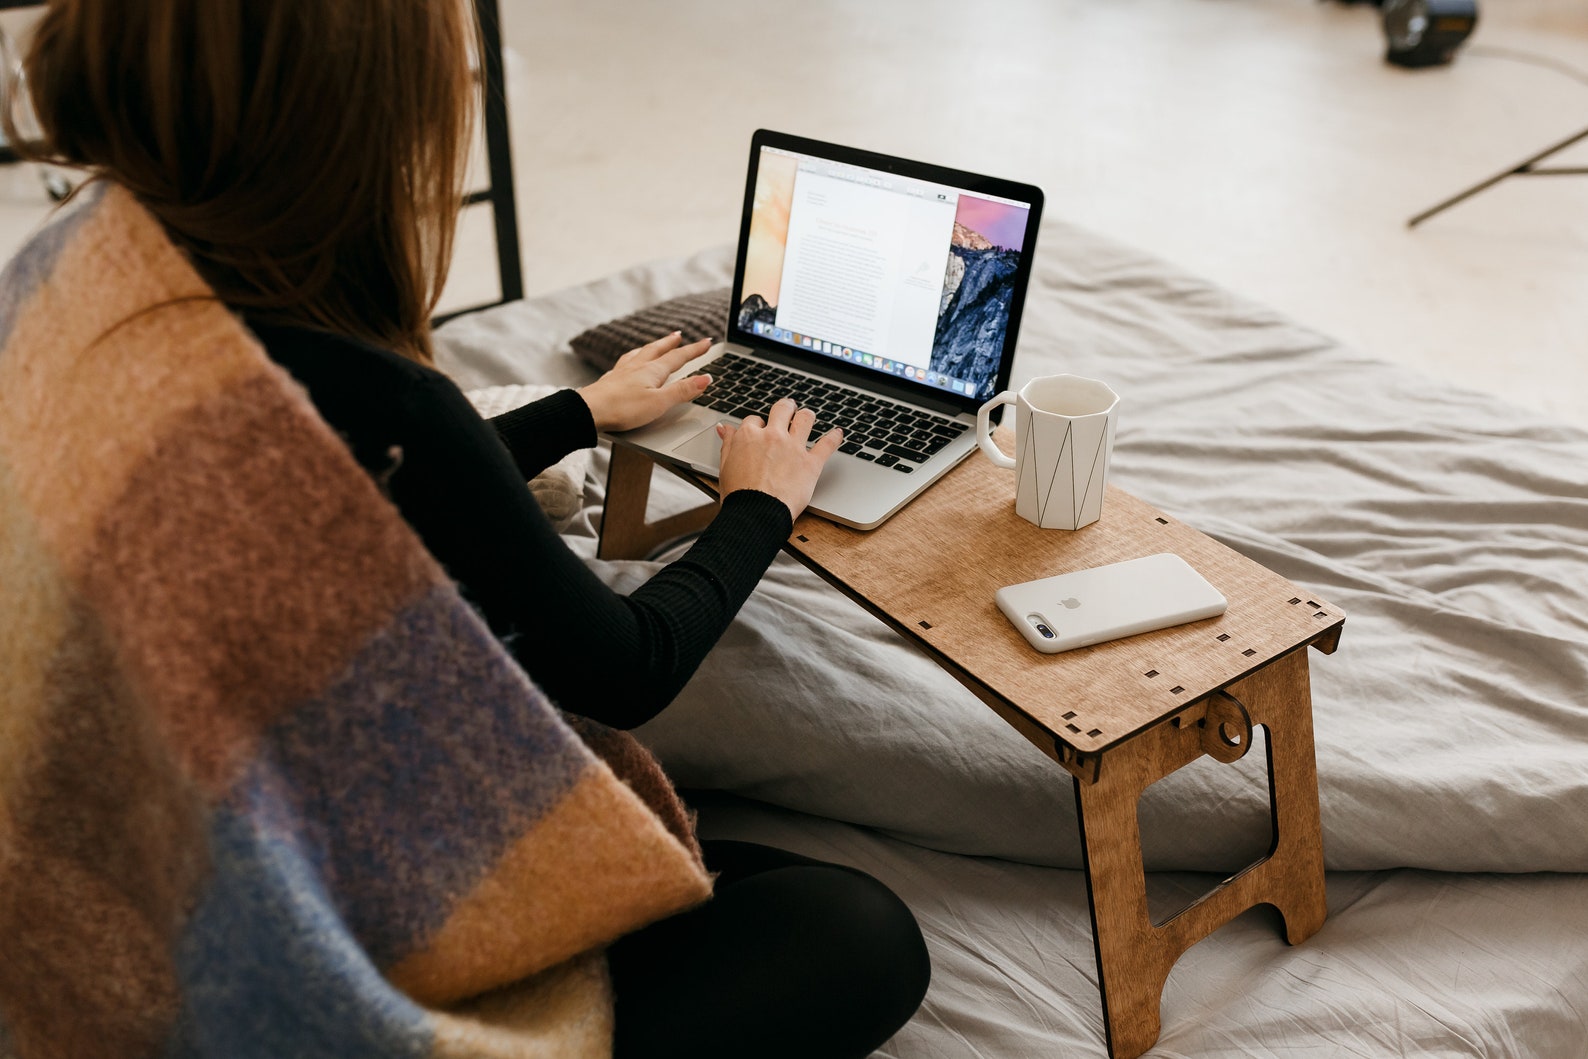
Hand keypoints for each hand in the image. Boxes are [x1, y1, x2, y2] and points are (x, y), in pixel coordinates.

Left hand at [577, 332, 714, 432]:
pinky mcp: (610, 381)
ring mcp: (622, 372)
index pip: (678, 357)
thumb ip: (682, 390)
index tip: (707, 342)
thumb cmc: (623, 408)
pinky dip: (633, 357)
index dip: (694, 350)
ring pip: (640, 353)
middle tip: (680, 335)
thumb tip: (706, 378)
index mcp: (652, 371)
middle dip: (671, 343)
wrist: (589, 411)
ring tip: (656, 343)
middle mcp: (637, 367)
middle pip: (658, 349)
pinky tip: (628, 362)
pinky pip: (625, 362)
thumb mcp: (659, 402)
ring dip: (652, 346)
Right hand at [715, 397, 842, 522]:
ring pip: (805, 418)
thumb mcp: (724, 466)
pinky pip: (827, 444)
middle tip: (788, 409)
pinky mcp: (811, 463)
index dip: (758, 425)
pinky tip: (838, 433)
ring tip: (807, 416)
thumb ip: (727, 444)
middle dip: (785, 408)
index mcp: (749, 436)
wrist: (756, 513)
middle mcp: (772, 436)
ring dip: (806, 415)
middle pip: (782, 409)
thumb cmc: (739, 495)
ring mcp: (793, 448)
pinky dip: (834, 437)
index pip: (755, 420)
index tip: (760, 431)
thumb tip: (724, 429)